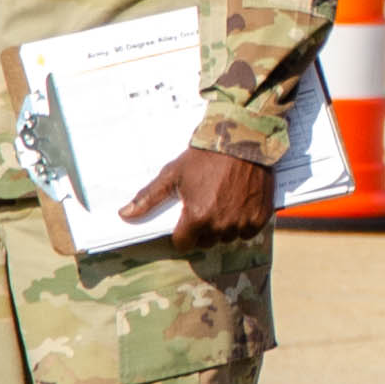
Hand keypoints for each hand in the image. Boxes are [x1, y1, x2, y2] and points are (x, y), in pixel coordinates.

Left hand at [119, 142, 275, 245]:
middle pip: (206, 241)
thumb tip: (124, 214)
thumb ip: (149, 198)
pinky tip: (239, 204)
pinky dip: (244, 222)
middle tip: (206, 205)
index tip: (185, 219)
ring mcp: (242, 222)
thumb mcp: (173, 174)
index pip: (183, 243)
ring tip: (223, 202)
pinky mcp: (260, 217)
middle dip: (203, 229)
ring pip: (227, 237)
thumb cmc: (205, 157)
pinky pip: (248, 231)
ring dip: (224, 227)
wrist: (243, 140)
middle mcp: (220, 225)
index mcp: (196, 217)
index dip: (182, 232)